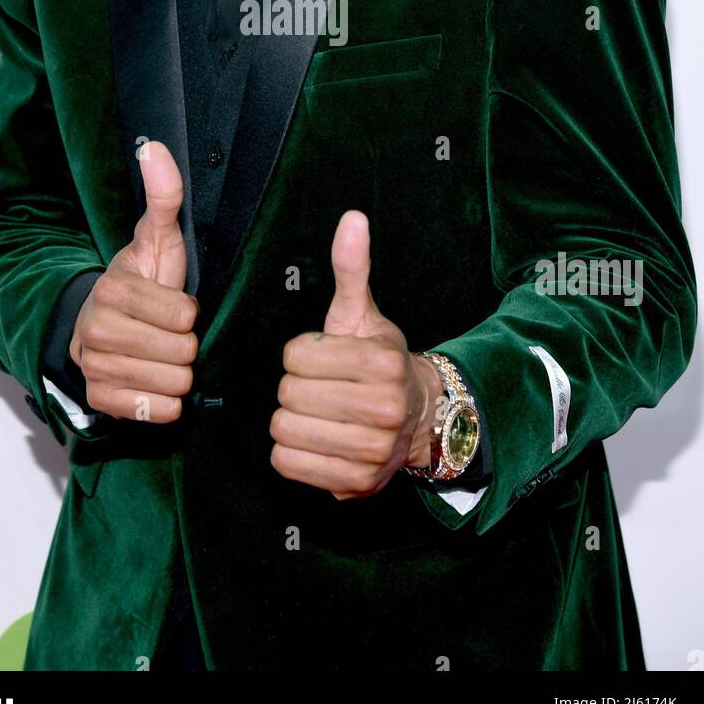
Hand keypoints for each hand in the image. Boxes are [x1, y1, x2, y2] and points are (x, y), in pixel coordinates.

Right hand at [69, 141, 197, 422]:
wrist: (103, 326)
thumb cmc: (142, 283)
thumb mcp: (158, 240)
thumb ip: (163, 197)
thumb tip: (155, 146)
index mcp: (113, 290)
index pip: (185, 317)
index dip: (188, 313)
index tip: (174, 306)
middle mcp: (96, 331)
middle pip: (181, 354)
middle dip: (184, 346)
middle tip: (169, 334)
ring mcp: (94, 368)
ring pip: (172, 385)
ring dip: (176, 374)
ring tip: (162, 355)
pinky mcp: (98, 401)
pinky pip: (155, 413)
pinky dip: (163, 403)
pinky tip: (153, 383)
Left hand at [269, 210, 445, 499]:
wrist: (419, 419)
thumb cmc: (379, 361)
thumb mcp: (363, 313)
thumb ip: (351, 267)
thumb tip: (352, 219)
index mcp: (381, 361)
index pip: (295, 357)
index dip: (300, 354)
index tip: (322, 357)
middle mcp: (383, 409)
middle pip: (289, 394)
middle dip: (295, 387)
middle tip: (318, 387)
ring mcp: (371, 451)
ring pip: (285, 431)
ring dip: (291, 420)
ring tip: (315, 413)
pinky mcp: (355, 484)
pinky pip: (288, 465)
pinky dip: (291, 452)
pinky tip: (313, 439)